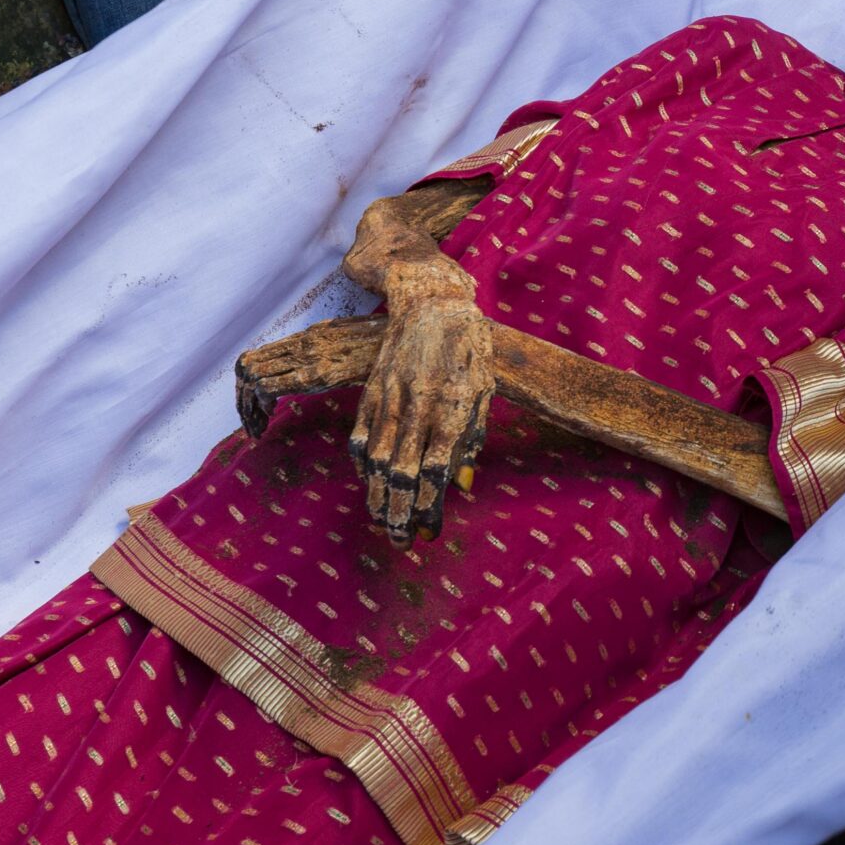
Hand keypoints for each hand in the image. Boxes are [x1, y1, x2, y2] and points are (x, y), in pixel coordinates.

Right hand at [348, 258, 493, 542]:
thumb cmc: (469, 350)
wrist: (433, 304)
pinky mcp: (372, 391)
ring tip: (384, 522)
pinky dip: (364, 466)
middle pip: (402, 474)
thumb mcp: (482, 393)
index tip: (430, 531)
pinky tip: (371, 483)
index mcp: (451, 409)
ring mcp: (390, 399)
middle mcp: (418, 407)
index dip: (430, 507)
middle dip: (400, 514)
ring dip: (379, 497)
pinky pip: (362, 436)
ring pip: (378, 460)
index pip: (436, 473)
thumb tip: (462, 484)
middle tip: (402, 540)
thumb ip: (471, 439)